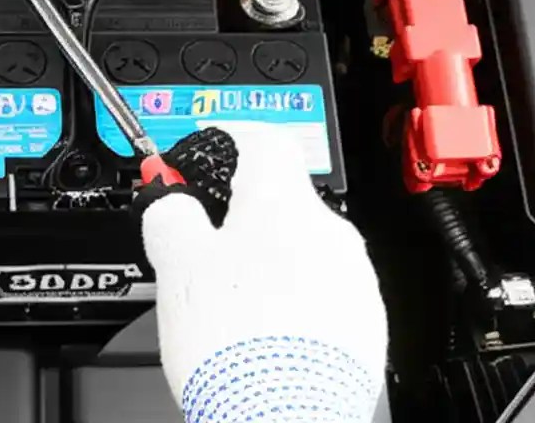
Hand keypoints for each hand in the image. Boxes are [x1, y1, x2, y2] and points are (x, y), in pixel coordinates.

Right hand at [143, 124, 387, 422]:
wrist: (285, 418)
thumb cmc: (235, 344)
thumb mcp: (176, 265)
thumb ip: (171, 216)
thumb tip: (171, 201)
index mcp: (282, 204)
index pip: (262, 140)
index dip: (227, 140)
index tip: (207, 154)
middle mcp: (328, 232)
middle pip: (280, 202)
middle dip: (239, 218)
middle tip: (200, 246)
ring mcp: (352, 279)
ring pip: (302, 251)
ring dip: (266, 263)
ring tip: (228, 306)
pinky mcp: (364, 324)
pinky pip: (323, 296)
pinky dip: (291, 304)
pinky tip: (262, 334)